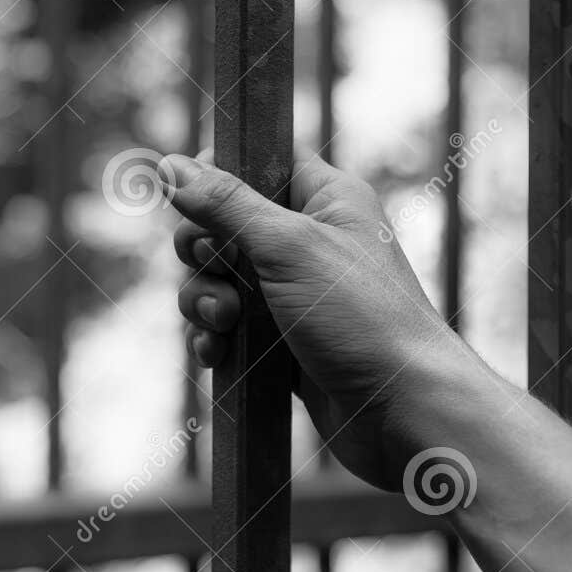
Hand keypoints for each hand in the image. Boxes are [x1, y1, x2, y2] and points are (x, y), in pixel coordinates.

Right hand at [166, 152, 481, 490]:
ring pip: (217, 279)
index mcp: (326, 199)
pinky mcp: (280, 341)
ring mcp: (292, 293)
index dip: (217, 176)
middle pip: (223, 223)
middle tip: (217, 268)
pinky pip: (226, 327)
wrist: (401, 411)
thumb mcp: (289, 247)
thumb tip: (170, 166)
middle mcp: (308, 240)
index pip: (258, 161)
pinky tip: (218, 354)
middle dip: (203, 252)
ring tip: (225, 324)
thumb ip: (226, 206)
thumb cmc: (363, 318)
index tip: (196, 202)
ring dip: (205, 300)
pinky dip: (214, 337)